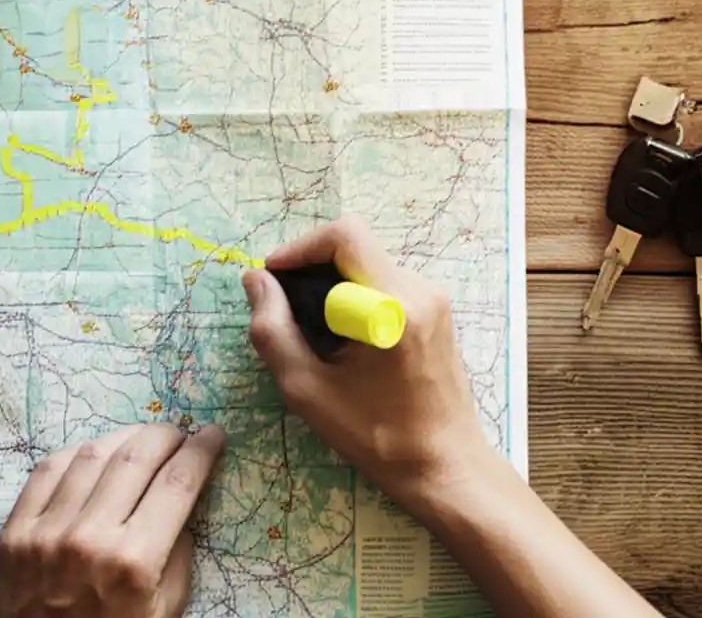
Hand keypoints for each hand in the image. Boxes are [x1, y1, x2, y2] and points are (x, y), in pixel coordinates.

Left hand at [0, 423, 225, 617]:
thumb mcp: (163, 613)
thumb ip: (177, 554)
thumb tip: (184, 498)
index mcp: (133, 563)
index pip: (177, 484)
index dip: (201, 452)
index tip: (213, 436)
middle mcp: (89, 538)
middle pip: (136, 457)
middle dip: (166, 436)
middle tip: (180, 434)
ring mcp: (46, 532)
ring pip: (92, 454)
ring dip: (124, 437)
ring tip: (141, 440)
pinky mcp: (15, 532)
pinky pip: (47, 470)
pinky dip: (77, 452)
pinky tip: (95, 453)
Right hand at [241, 215, 486, 507]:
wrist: (445, 465)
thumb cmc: (376, 436)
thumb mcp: (307, 389)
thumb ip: (272, 330)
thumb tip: (255, 280)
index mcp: (392, 305)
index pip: (345, 235)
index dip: (299, 247)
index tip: (272, 279)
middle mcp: (420, 290)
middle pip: (354, 247)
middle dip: (311, 268)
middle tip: (284, 310)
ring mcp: (434, 299)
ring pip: (368, 265)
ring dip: (333, 286)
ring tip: (311, 332)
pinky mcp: (437, 312)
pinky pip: (385, 283)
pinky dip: (354, 297)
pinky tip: (342, 340)